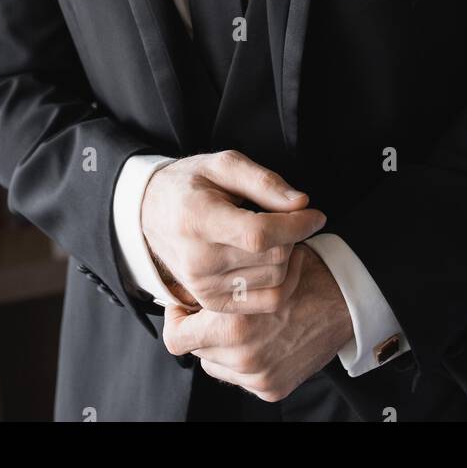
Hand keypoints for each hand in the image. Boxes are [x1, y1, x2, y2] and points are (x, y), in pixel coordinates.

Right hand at [141, 148, 326, 311]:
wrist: (150, 214)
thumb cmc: (190, 184)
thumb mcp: (223, 165)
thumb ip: (263, 181)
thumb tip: (301, 203)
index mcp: (198, 221)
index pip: (260, 234)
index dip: (297, 225)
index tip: (316, 214)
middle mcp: (199, 261)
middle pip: (272, 259)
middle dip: (294, 237)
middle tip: (292, 219)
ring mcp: (204, 287)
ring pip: (274, 281)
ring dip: (289, 258)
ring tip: (281, 237)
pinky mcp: (212, 303)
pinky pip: (265, 302)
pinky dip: (282, 282)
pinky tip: (278, 261)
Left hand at [163, 242, 353, 401]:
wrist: (344, 301)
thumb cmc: (299, 273)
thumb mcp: (254, 265)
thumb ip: (219, 281)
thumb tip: (184, 283)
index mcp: (234, 323)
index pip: (176, 337)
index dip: (175, 319)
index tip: (182, 306)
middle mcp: (242, 355)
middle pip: (196, 349)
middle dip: (201, 328)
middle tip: (216, 310)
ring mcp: (257, 376)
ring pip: (215, 364)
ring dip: (221, 346)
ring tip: (243, 322)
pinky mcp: (272, 388)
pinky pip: (240, 377)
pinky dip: (245, 361)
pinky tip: (262, 338)